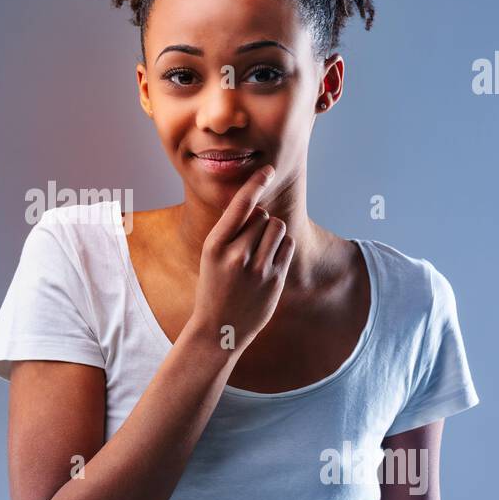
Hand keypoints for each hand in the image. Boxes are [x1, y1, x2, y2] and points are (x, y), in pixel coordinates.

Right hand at [189, 164, 294, 350]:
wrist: (218, 329)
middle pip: (262, 215)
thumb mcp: (211, 256)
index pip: (240, 206)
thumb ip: (231, 232)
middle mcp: (235, 255)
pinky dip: (281, 246)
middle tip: (249, 242)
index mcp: (214, 245)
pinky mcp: (274, 280)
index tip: (268, 170)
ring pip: (278, 227)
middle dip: (260, 221)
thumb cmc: (214, 286)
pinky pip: (287, 245)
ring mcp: (257, 269)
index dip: (255, 184)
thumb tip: (259, 206)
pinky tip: (269, 261)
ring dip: (273, 231)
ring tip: (260, 249)